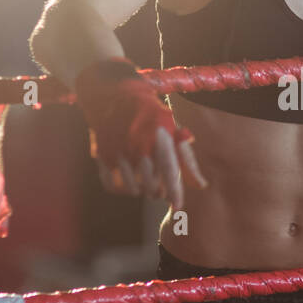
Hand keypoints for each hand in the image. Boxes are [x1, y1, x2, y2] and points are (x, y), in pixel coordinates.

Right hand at [74, 56, 208, 205]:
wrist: (115, 96)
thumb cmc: (151, 117)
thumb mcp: (173, 130)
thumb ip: (186, 159)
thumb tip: (201, 186)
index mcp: (159, 134)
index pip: (169, 170)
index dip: (174, 192)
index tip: (178, 207)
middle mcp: (137, 142)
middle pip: (151, 185)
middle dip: (158, 191)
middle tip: (159, 188)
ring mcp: (117, 149)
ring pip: (133, 189)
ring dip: (141, 190)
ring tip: (144, 181)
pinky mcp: (101, 154)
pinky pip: (112, 186)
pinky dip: (121, 188)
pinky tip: (127, 180)